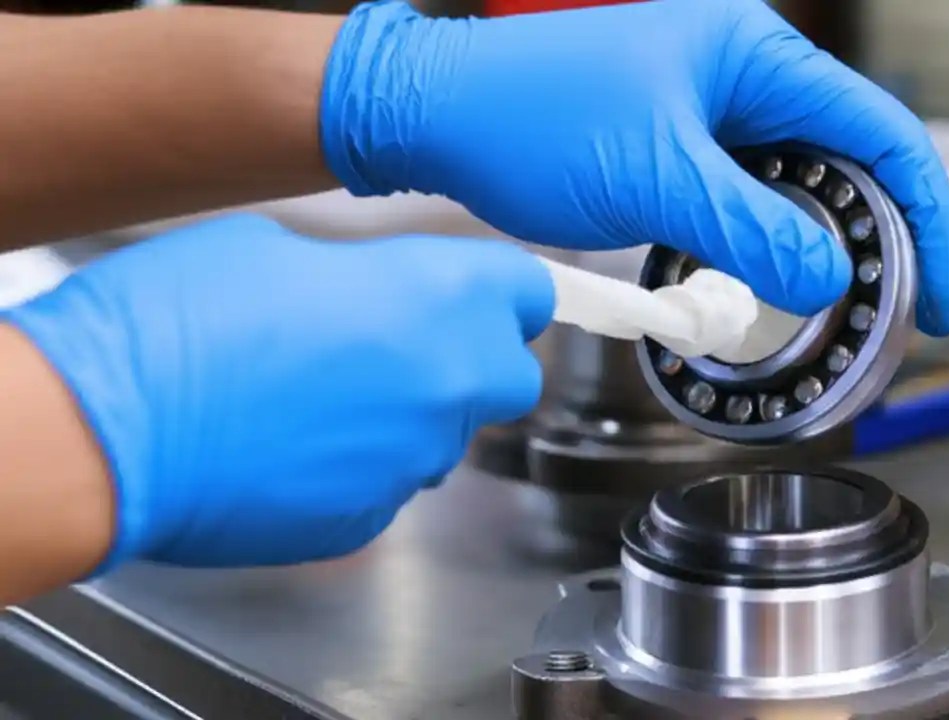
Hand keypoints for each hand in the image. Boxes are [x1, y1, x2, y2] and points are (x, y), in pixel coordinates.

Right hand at [2, 214, 551, 568]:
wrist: (112, 429)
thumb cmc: (181, 320)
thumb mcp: (277, 251)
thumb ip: (358, 277)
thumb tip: (368, 296)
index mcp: (439, 297)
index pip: (529, 294)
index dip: (503, 295)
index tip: (485, 298)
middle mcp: (449, 383)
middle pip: (507, 377)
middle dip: (471, 363)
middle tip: (402, 347)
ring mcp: (414, 461)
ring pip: (444, 436)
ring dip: (408, 416)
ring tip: (320, 398)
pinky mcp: (371, 519)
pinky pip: (390, 484)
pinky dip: (360, 466)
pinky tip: (294, 447)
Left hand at [320, 0, 948, 334]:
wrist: (438, 115)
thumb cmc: (531, 115)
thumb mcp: (656, 179)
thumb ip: (750, 230)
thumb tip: (828, 281)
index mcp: (757, 57)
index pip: (880, 134)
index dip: (927, 220)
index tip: (946, 297)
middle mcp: (748, 80)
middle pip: (851, 167)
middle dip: (881, 248)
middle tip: (898, 325)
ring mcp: (715, 117)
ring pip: (801, 194)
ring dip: (820, 257)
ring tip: (836, 321)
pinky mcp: (685, 153)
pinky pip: (749, 206)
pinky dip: (764, 254)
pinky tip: (765, 293)